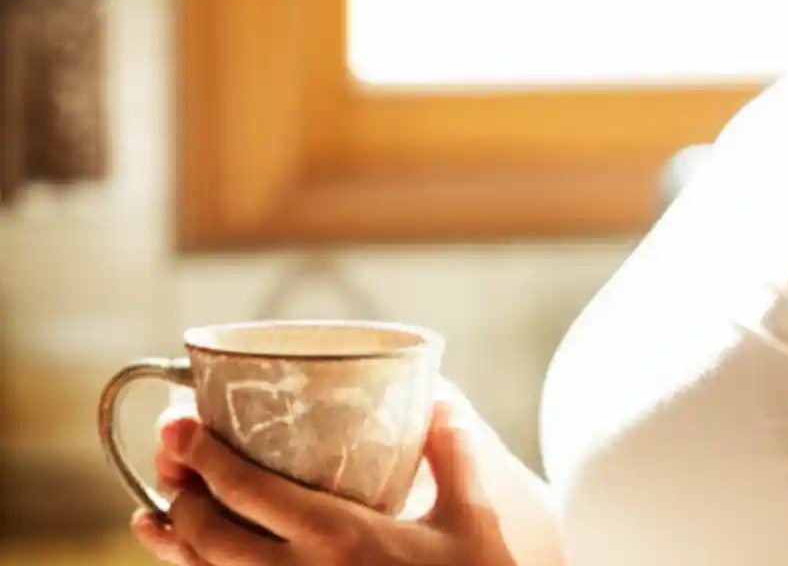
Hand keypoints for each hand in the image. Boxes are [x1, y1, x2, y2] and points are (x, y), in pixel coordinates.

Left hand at [132, 401, 516, 565]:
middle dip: (179, 492)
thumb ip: (452, 450)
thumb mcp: (474, 514)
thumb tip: (437, 398)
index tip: (184, 426)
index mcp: (340, 536)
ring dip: (174, 541)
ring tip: (153, 513)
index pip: (246, 490)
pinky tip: (184, 562)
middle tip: (170, 457)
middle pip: (210, 534)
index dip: (203, 455)